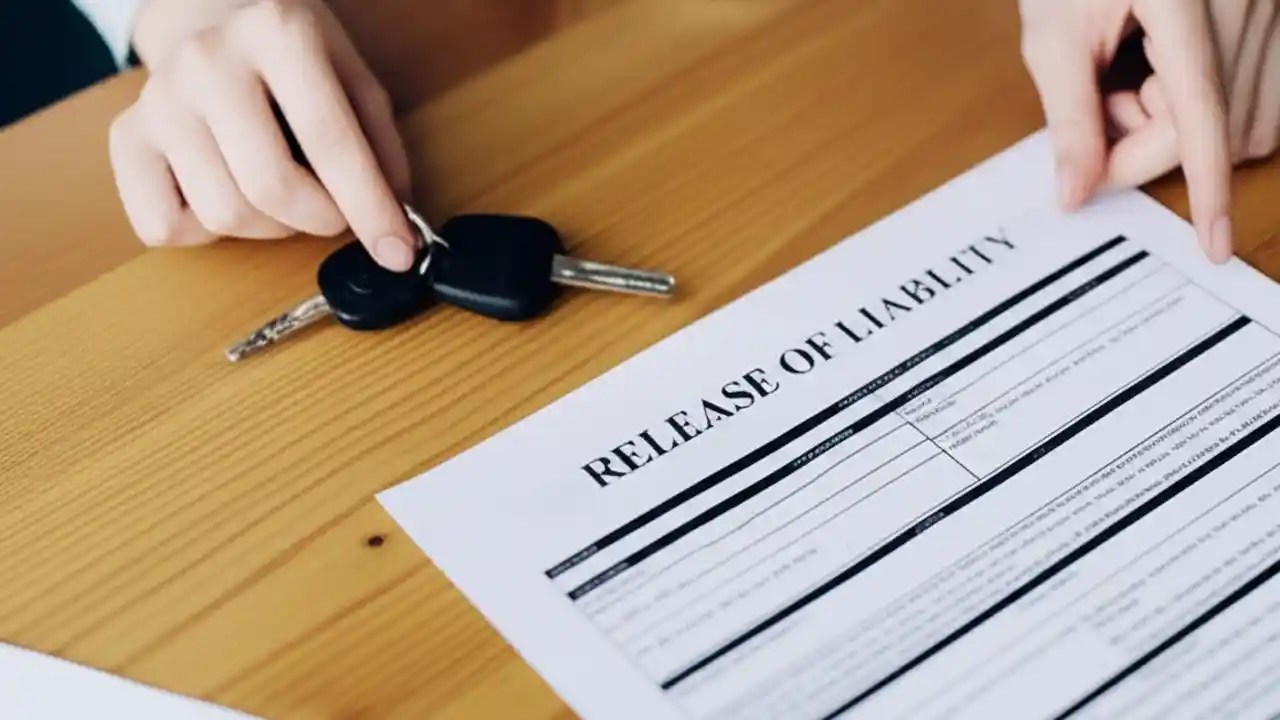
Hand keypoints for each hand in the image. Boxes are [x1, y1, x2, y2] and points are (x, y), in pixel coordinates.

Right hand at [109, 0, 416, 270]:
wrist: (210, 16)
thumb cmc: (291, 57)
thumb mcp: (352, 78)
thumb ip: (380, 148)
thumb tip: (395, 225)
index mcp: (277, 33)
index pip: (331, 143)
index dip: (371, 211)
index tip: (398, 254)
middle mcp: (208, 61)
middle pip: (271, 189)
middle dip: (320, 220)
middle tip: (335, 211)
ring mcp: (158, 99)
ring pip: (223, 215)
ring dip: (270, 227)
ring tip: (281, 189)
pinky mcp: (125, 137)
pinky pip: (165, 227)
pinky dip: (206, 231)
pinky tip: (225, 188)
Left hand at [1020, 0, 1279, 262]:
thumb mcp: (1053, 36)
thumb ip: (1069, 119)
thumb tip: (1077, 195)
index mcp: (1188, 3)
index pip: (1202, 116)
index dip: (1207, 189)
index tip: (1214, 245)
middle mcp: (1246, 1)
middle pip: (1212, 126)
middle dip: (1145, 140)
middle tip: (1098, 107)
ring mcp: (1269, 7)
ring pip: (1237, 117)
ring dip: (1175, 124)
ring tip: (1130, 76)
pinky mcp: (1274, 15)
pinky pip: (1255, 94)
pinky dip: (1206, 107)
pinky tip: (1165, 72)